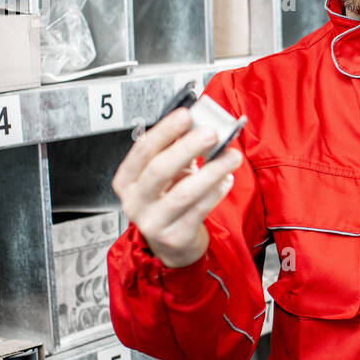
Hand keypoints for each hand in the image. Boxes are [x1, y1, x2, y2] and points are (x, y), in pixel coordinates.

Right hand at [111, 106, 244, 267]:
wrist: (173, 244)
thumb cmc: (169, 201)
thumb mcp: (168, 174)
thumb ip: (177, 149)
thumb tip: (200, 122)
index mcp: (127, 180)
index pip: (142, 150)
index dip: (164, 130)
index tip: (185, 115)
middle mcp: (135, 201)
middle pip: (159, 169)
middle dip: (187, 147)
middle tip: (211, 133)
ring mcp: (153, 222)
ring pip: (184, 192)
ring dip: (211, 170)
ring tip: (231, 156)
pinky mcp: (175, 236)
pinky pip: (200, 209)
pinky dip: (216, 191)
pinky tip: (227, 179)